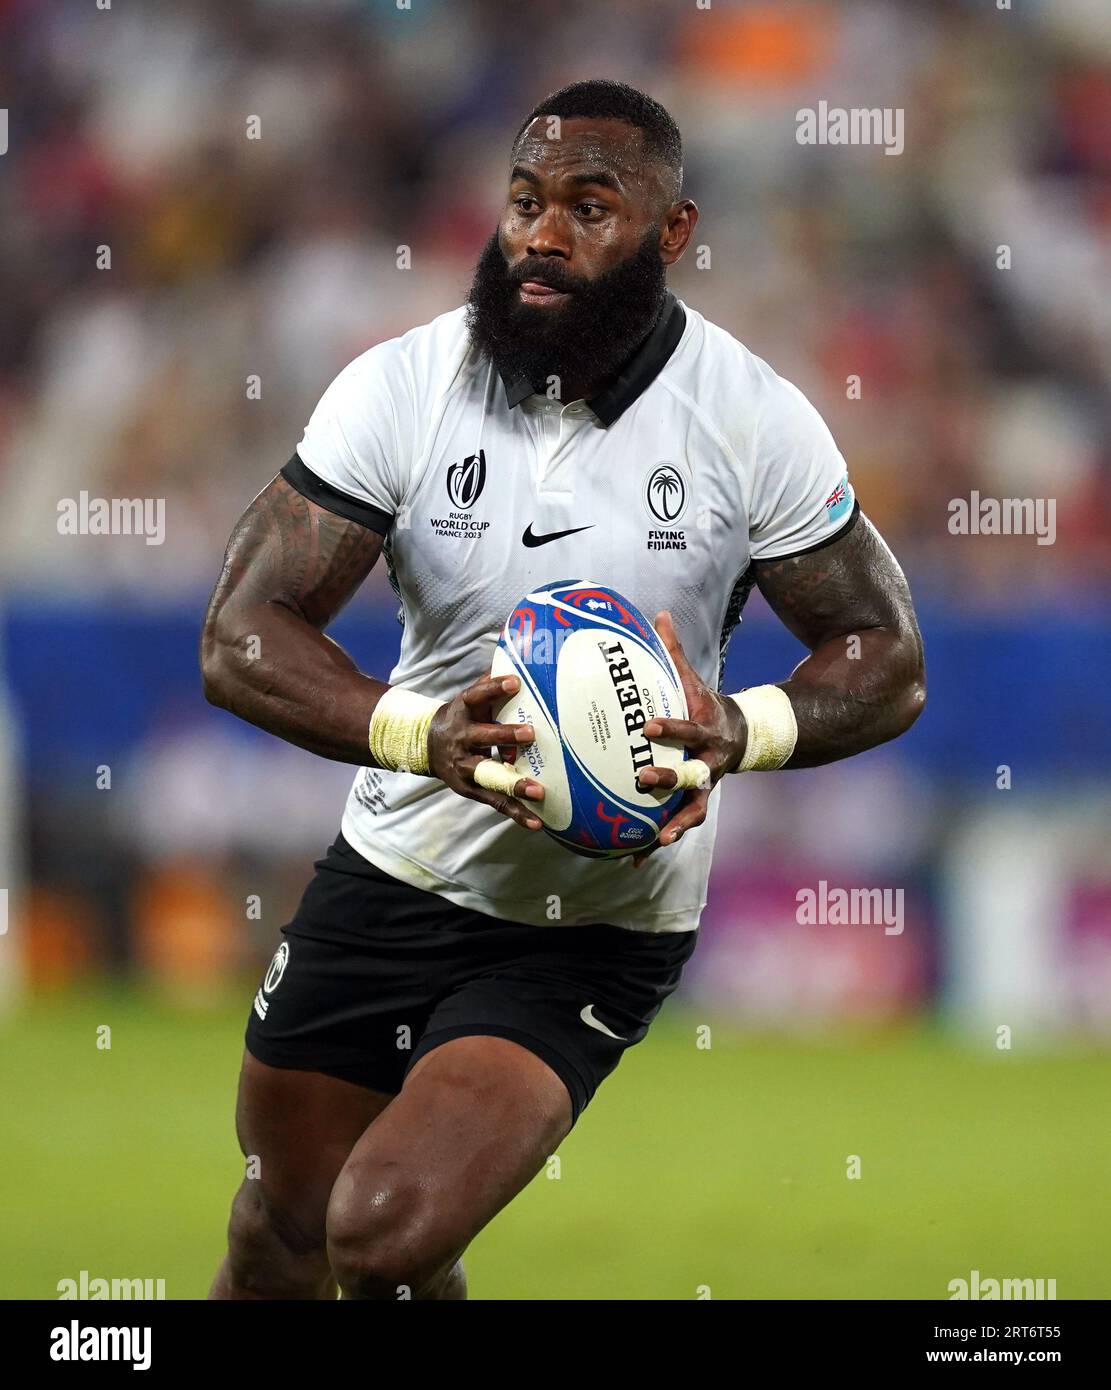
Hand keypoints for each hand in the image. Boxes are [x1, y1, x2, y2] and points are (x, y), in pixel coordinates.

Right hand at [427, 673, 544, 830]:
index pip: (476, 695)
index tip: (515, 681)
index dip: (494, 688)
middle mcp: (460, 739)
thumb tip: (515, 661)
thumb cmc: (461, 718)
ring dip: (513, 783)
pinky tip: (536, 821)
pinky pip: (495, 801)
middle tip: (530, 734)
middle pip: (481, 737)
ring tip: (538, 791)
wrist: (426, 746)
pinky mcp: (470, 789)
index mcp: (461, 712)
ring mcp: (464, 767)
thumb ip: (489, 684)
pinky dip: (516, 812)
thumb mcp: (469, 698)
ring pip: (488, 775)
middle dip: (504, 735)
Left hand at [631, 611, 746, 866]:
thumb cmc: (707, 703)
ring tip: (654, 841)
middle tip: (642, 779)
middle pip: (691, 773)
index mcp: (705, 729)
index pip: (687, 728)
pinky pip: (678, 825)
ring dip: (674, 825)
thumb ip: (673, 651)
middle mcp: (709, 762)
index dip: (670, 728)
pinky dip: (658, 842)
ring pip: (693, 809)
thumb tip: (657, 613)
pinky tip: (633, 859)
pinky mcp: (698, 803)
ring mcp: (706, 786)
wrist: (745, 735)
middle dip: (669, 779)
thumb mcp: (693, 679)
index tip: (647, 726)